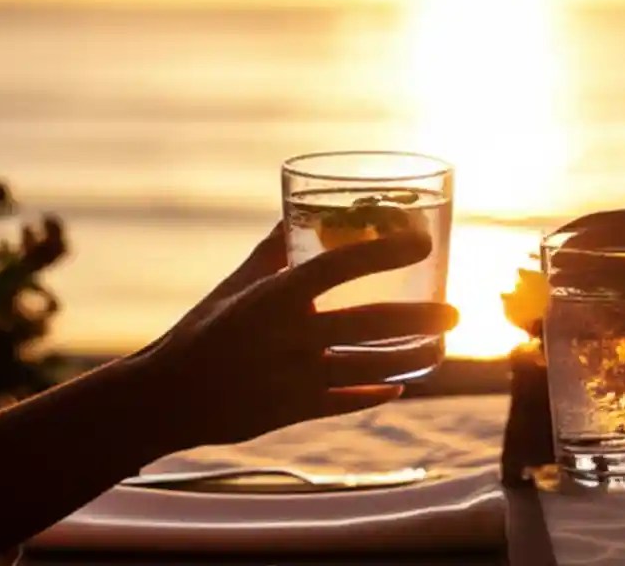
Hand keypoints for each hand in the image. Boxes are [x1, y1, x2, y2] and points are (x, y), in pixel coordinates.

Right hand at [136, 224, 456, 445]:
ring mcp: (294, 377)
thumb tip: (297, 213)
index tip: (421, 241)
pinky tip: (400, 385)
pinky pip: (346, 402)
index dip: (384, 251)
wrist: (168, 396)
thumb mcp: (236, 285)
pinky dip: (374, 394)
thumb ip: (273, 251)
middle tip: (456, 311)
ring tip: (441, 347)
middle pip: (370, 323)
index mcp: (274, 296)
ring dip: (412, 356)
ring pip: (369, 367)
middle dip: (421, 317)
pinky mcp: (294, 410)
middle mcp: (289, 335)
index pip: (339, 266)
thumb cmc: (203, 330)